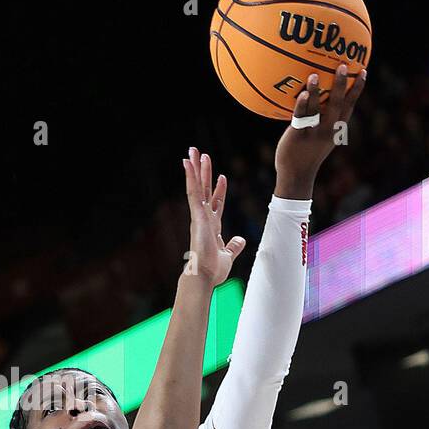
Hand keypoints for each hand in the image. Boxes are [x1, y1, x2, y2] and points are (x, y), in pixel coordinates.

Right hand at [183, 147, 245, 285]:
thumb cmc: (212, 270)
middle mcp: (204, 218)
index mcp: (212, 226)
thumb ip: (234, 246)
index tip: (222, 177)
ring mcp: (199, 215)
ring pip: (197, 187)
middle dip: (203, 173)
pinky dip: (190, 177)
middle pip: (204, 190)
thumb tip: (240, 239)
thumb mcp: (228, 255)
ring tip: (193, 152)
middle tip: (200, 155)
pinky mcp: (196, 215)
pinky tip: (187, 164)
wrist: (204, 276)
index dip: (220, 190)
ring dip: (195, 169)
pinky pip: (193, 192)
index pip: (217, 203)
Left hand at [274, 62, 366, 197]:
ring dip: (317, 92)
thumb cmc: (306, 152)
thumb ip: (322, 119)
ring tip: (315, 74)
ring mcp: (314, 133)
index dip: (357, 89)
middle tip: (344, 65)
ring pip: (318, 110)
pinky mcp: (298, 136)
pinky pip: (301, 118)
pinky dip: (302, 105)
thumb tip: (318, 96)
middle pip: (338, 104)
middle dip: (342, 85)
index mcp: (336, 128)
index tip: (364, 71)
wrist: (296, 175)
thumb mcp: (320, 137)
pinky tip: (303, 93)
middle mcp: (328, 130)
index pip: (350, 105)